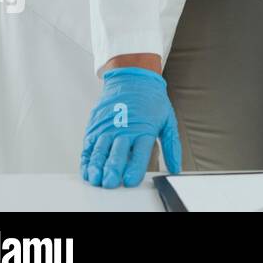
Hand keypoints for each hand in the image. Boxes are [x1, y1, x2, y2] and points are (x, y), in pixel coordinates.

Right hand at [81, 67, 182, 187]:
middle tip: (111, 182)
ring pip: (100, 151)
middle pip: (117, 153)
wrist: (133, 79)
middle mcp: (124, 129)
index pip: (139, 152)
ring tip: (97, 179)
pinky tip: (88, 171)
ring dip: (97, 166)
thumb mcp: (168, 119)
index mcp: (144, 129)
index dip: (134, 167)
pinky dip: (87, 160)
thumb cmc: (151, 101)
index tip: (130, 180)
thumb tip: (176, 167)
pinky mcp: (95, 128)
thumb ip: (171, 144)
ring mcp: (107, 128)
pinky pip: (89, 147)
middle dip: (113, 169)